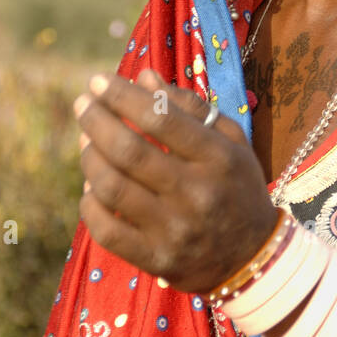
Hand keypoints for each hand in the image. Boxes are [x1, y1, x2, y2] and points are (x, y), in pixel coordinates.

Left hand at [74, 70, 278, 294]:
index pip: (160, 119)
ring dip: (89, 157)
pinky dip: (89, 203)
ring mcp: (175, 230)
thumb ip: (191, 107)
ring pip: (111, 188)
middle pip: (129, 151)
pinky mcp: (156, 259)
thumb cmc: (238, 188)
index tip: (98, 80)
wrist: (254, 258)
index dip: (122, 96)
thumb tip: (143, 77)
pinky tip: (91, 185)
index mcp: (218, 159)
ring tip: (86, 140)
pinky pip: (106, 230)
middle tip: (82, 104)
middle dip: (96, 121)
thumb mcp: (231, 141)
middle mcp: (197, 194)